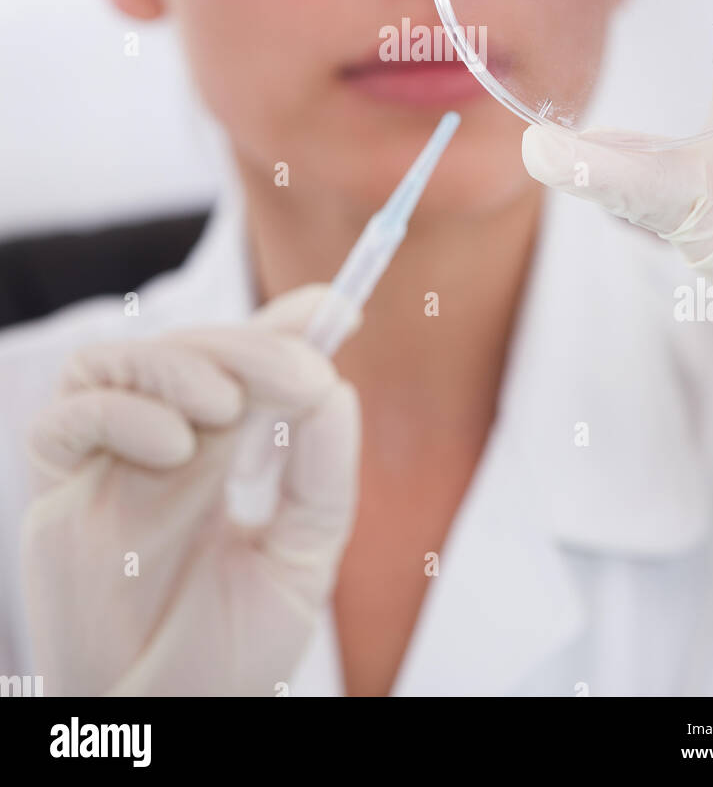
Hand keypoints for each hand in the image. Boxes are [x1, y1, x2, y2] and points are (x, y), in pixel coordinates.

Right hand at [22, 284, 359, 695]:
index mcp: (214, 458)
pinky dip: (123, 410)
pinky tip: (176, 446)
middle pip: (186, 353)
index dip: (281, 326)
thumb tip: (335, 388)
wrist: (166, 724)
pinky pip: (69, 417)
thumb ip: (321, 477)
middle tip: (298, 374)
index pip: (238, 365)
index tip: (338, 307)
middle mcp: (156, 448)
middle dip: (247, 347)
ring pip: (120, 362)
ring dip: (183, 364)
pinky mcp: (56, 493)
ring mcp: (103, 466)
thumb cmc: (225, 656)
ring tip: (229, 405)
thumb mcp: (299, 561)